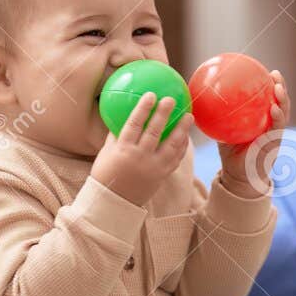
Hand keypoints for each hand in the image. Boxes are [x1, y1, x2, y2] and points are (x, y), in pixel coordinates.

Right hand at [90, 92, 191, 206]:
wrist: (114, 201)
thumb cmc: (106, 173)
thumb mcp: (106, 152)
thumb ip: (116, 134)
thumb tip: (122, 112)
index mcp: (123, 149)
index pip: (134, 124)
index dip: (143, 108)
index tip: (151, 94)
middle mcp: (139, 158)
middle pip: (154, 132)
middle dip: (164, 114)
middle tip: (172, 99)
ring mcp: (153, 168)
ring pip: (171, 146)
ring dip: (181, 129)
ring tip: (189, 116)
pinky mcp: (162, 176)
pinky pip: (175, 158)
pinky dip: (182, 146)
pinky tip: (186, 136)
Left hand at [217, 70, 289, 198]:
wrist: (238, 176)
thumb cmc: (230, 152)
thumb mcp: (222, 131)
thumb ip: (217, 117)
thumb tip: (199, 99)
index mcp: (261, 119)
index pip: (267, 99)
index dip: (268, 85)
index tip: (265, 71)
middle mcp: (271, 124)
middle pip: (280, 102)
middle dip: (281, 87)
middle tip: (275, 74)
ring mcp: (275, 134)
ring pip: (284, 113)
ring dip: (283, 99)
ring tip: (278, 87)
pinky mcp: (275, 144)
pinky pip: (278, 128)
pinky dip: (278, 117)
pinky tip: (273, 108)